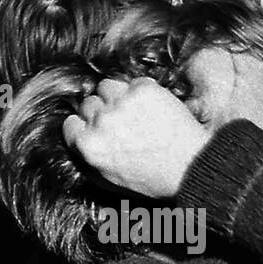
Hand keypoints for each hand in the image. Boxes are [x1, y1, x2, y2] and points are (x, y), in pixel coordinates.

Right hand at [62, 77, 208, 197]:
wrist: (191, 167)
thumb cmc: (153, 179)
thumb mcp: (109, 181)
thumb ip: (85, 161)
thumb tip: (75, 141)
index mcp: (88, 146)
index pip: (71, 123)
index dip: (84, 126)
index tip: (97, 129)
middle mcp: (101, 122)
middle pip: (88, 104)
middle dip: (101, 112)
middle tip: (121, 123)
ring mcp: (122, 103)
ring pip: (106, 86)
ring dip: (116, 95)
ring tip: (133, 110)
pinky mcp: (143, 90)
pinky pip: (133, 82)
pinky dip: (141, 92)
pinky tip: (151, 108)